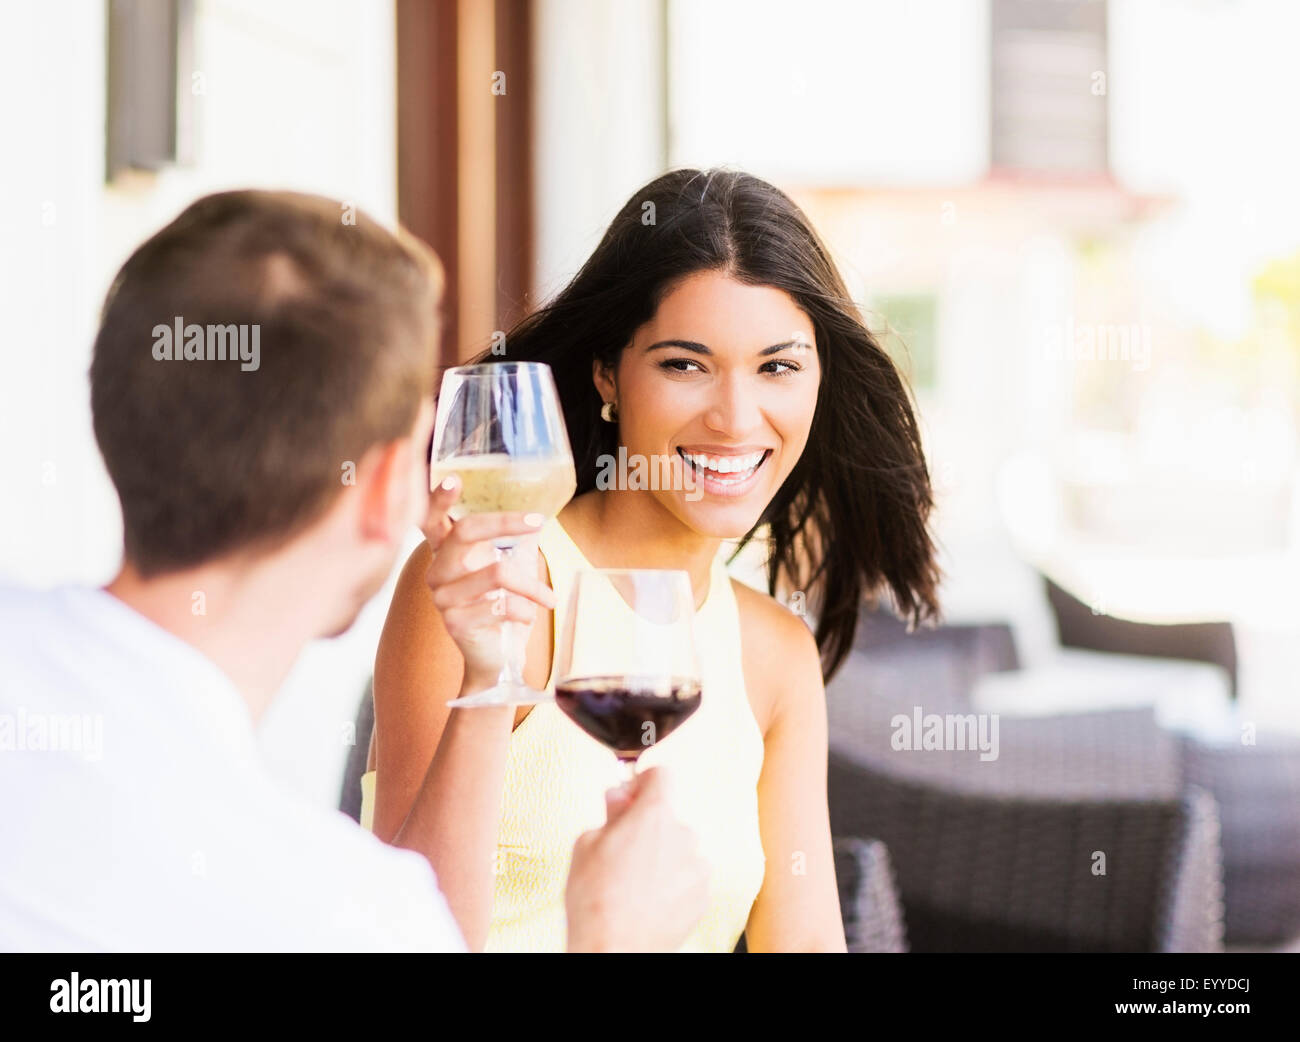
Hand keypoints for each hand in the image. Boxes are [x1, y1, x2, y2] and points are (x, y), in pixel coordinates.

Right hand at [421, 475, 556, 683]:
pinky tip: (526, 618)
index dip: (437, 499)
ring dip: (532, 585)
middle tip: (537, 522)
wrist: (497, 655)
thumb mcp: (512, 566)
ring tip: (549, 597)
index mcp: (446, 552)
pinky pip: (500, 605)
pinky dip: (524, 610)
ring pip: (496, 572)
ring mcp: (442, 597)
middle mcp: (437, 570)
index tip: (452, 479)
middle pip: (464, 532)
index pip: (432, 518)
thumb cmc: (503, 604)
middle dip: (504, 522)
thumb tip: (540, 509)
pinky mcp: (454, 622)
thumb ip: (517, 538)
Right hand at [565, 768, 709, 952]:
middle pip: (667, 816)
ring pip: (679, 847)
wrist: (614, 949)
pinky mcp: (703, 895)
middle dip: (646, 825)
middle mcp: (684, 835)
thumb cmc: (595, 900)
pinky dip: (672, 881)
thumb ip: (610, 811)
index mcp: (654, 815)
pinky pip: (688, 875)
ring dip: (661, 855)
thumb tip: (620, 797)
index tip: (631, 795)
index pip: (660, 775)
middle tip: (621, 848)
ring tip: (633, 881)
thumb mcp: (586, 843)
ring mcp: (697, 866)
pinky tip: (648, 898)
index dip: (642, 782)